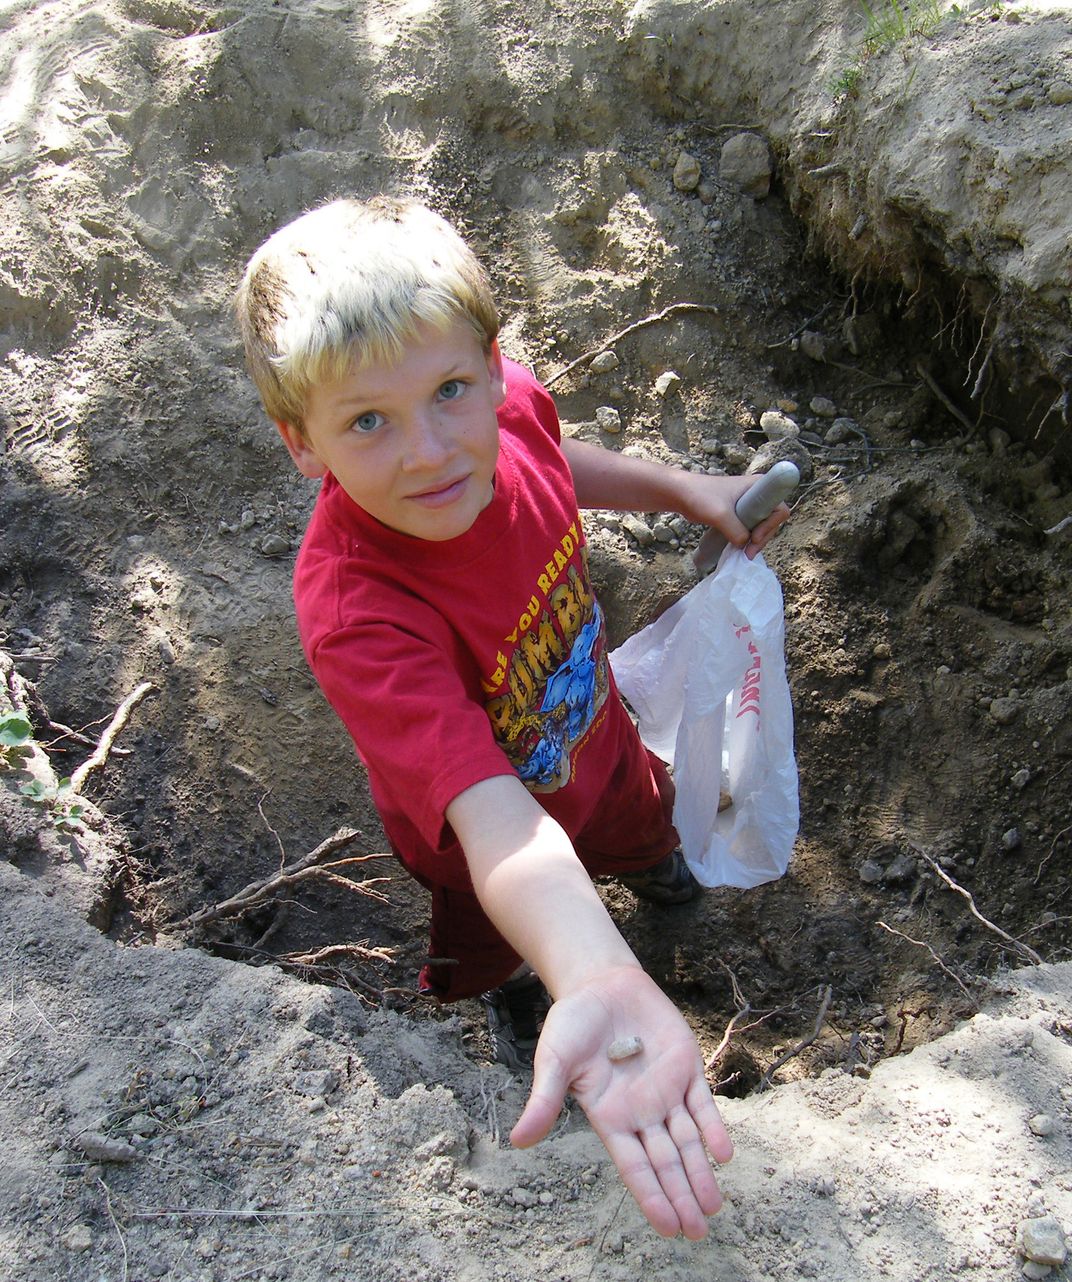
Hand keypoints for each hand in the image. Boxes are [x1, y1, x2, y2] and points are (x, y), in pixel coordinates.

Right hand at [510, 965, 732, 1238]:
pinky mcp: (687, 1067)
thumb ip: (544, 1100)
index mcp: (610, 1117)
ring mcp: (666, 1091)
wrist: (600, 983)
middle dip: (681, 1196)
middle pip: (666, 1162)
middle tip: (698, 1232)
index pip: (635, 1166)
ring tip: (714, 1207)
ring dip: (701, 1173)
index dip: (651, 1195)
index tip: (668, 1227)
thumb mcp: (553, 1060)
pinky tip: (724, 1153)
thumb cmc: (571, 1023)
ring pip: (688, 1141)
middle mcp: (641, 1112)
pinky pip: (703, 1104)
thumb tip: (518, 1141)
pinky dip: (714, 1127)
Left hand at [673, 471, 789, 559]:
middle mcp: (757, 493)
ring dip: (755, 541)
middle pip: (772, 521)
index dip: (771, 526)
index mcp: (759, 486)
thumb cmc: (700, 497)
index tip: (754, 538)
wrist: (680, 494)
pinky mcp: (739, 513)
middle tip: (748, 553)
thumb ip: (736, 531)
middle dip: (762, 538)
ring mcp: (749, 504)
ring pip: (761, 527)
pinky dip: (747, 540)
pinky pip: (750, 529)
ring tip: (743, 554)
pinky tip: (740, 550)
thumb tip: (744, 546)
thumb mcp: (721, 515)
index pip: (779, 509)